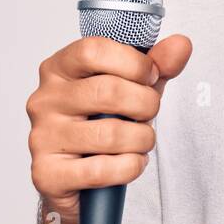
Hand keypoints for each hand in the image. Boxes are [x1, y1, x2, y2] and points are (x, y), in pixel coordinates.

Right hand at [26, 33, 192, 223]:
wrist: (79, 178)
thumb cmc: (103, 124)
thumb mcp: (134, 88)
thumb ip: (157, 65)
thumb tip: (181, 45)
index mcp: (59, 69)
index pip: (93, 50)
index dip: (134, 63)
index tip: (150, 77)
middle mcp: (45, 100)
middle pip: (108, 91)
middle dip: (145, 105)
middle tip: (149, 114)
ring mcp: (42, 137)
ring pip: (110, 134)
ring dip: (141, 139)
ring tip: (141, 141)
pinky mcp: (47, 173)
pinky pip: (102, 169)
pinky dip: (130, 167)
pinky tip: (130, 163)